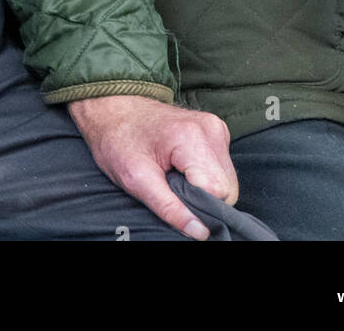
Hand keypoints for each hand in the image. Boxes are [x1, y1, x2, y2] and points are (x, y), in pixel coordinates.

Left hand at [67, 95, 235, 240]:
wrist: (116, 111)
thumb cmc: (120, 141)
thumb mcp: (136, 179)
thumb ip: (169, 208)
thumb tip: (200, 233)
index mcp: (192, 137)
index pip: (218, 192)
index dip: (198, 206)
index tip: (174, 199)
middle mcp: (211, 129)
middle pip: (227, 188)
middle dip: (204, 198)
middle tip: (172, 188)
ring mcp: (216, 127)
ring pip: (227, 180)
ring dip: (206, 188)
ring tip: (176, 177)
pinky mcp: (216, 130)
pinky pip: (222, 168)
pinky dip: (206, 175)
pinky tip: (183, 168)